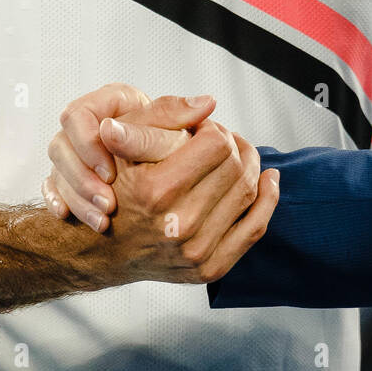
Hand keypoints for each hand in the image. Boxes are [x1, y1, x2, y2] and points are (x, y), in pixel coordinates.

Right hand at [42, 85, 278, 285]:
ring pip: (247, 193)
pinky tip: (268, 180)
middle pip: (235, 166)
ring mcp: (196, 251)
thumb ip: (163, 115)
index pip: (216, 143)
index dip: (213, 129)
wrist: (103, 248)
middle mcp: (178, 224)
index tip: (202, 129)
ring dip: (250, 165)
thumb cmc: (115, 188)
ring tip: (238, 154)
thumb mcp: (123, 142)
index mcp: (156, 190)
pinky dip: (266, 200)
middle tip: (221, 140)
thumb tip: (207, 101)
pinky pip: (253, 229)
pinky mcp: (209, 268)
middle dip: (233, 144)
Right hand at [44, 82, 165, 228]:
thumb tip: (207, 103)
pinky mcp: (64, 175)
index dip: (89, 144)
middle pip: (60, 147)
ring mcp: (69, 152)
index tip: (112, 171)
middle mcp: (79, 126)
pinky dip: (59, 203)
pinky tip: (70, 218)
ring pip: (56, 172)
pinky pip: (49, 189)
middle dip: (83, 179)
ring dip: (78, 198)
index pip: (77, 116)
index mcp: (101, 104)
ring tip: (103, 219)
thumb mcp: (168, 122)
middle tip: (109, 202)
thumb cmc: (161, 135)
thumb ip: (179, 114)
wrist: (152, 163)